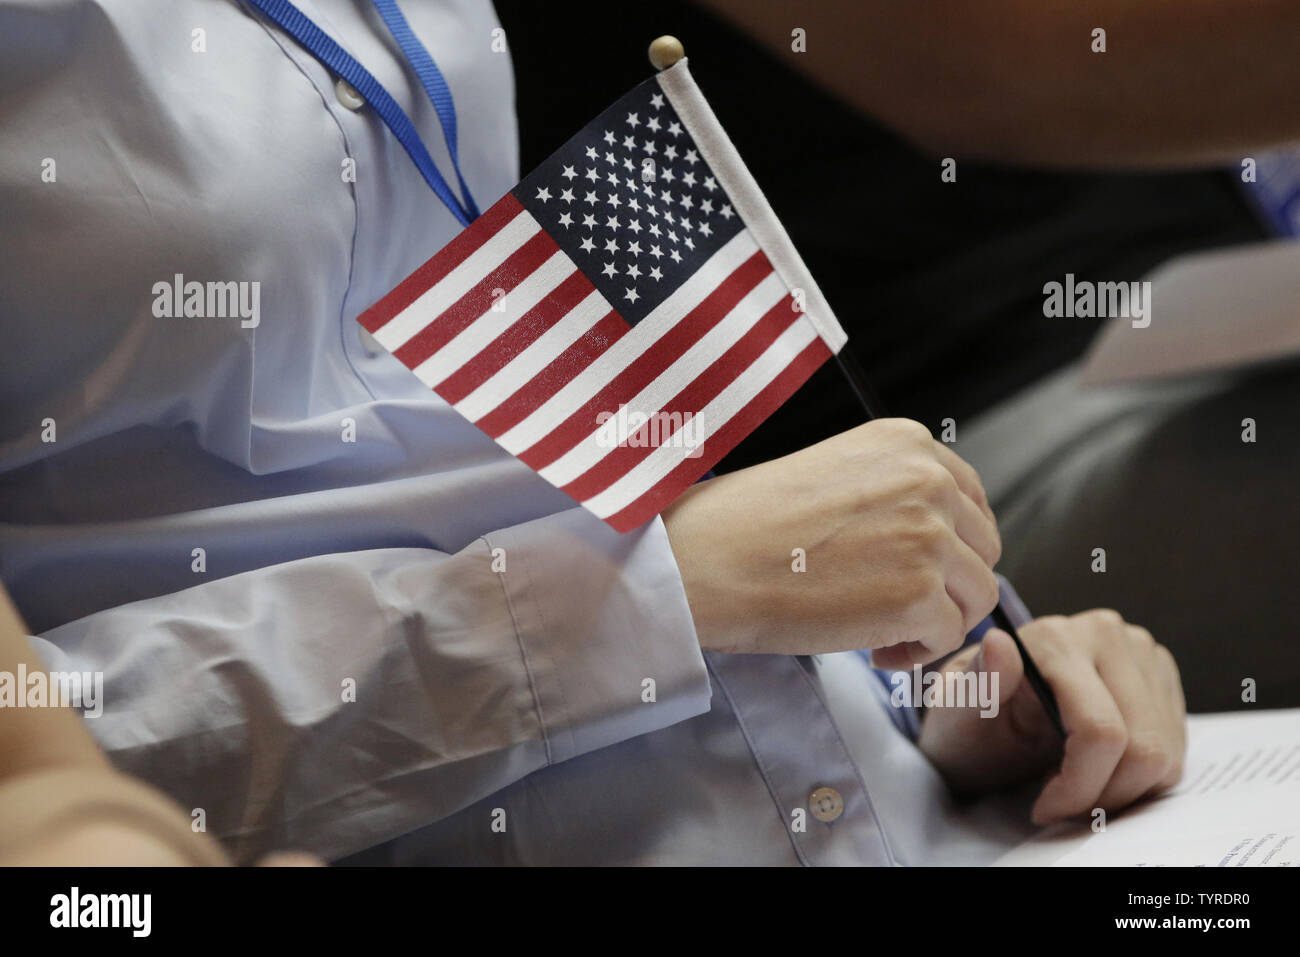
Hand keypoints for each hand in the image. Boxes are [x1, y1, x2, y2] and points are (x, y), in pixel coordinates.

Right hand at [661, 418, 1000, 661]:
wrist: (707, 560)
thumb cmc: (746, 524)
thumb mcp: (832, 475)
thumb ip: (890, 494)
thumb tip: (931, 540)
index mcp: (907, 444)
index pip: (970, 499)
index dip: (950, 544)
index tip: (919, 569)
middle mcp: (930, 481)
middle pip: (981, 549)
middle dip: (947, 585)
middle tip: (896, 607)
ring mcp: (931, 537)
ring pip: (975, 597)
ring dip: (935, 622)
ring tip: (882, 633)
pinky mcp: (921, 595)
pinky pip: (948, 638)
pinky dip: (914, 654)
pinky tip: (872, 650)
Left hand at [917, 610, 1186, 824]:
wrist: (990, 715)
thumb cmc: (970, 720)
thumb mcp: (955, 714)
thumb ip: (977, 687)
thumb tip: (999, 646)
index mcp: (1054, 639)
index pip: (1099, 731)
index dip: (1079, 787)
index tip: (1045, 809)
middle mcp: (1105, 633)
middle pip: (1142, 747)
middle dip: (1103, 795)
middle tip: (1065, 808)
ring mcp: (1140, 652)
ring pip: (1164, 753)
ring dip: (1124, 790)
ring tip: (1077, 786)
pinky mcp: (1160, 675)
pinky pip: (1174, 748)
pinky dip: (1141, 777)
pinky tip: (1101, 770)